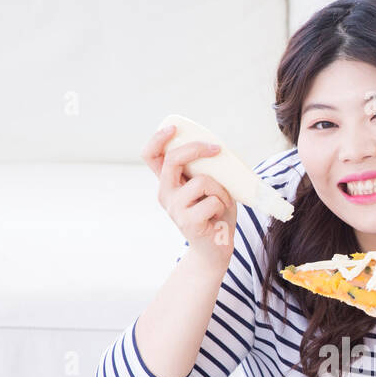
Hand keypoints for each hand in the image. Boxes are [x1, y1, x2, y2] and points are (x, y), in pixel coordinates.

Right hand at [142, 127, 237, 258]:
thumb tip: (216, 149)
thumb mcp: (208, 186)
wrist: (215, 247)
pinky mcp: (188, 221)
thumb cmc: (214, 213)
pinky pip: (212, 200)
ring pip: (202, 181)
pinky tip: (219, 216)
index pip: (151, 156)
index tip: (174, 128)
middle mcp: (165, 193)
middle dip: (196, 149)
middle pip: (172, 160)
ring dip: (221, 188)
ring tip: (222, 201)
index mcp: (168, 182)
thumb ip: (204, 169)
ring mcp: (175, 208)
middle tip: (216, 149)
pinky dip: (224, 204)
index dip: (158, 139)